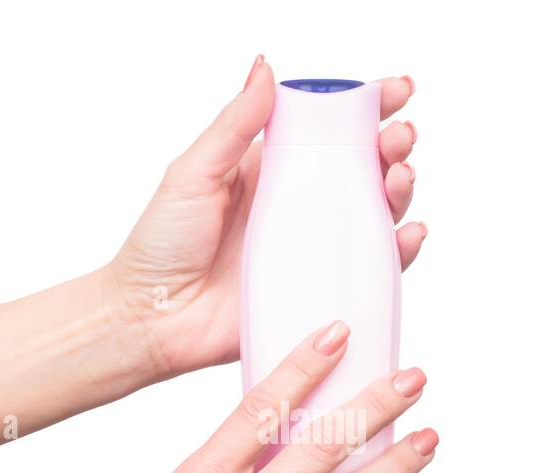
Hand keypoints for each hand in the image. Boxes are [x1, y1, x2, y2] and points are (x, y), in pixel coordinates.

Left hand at [109, 58, 426, 376]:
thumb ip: (234, 125)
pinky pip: (368, 271)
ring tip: (399, 179)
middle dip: (393, 146)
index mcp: (271, 169)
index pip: (329, 129)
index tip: (395, 92)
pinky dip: (398, 252)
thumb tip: (265, 70)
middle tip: (398, 139)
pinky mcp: (316, 291)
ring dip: (399, 192)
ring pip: (375, 215)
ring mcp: (310, 249)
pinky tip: (406, 235)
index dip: (367, 107)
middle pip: (364, 169)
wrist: (151, 317)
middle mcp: (298, 207)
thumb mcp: (194, 173)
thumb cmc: (161, 245)